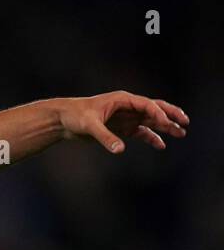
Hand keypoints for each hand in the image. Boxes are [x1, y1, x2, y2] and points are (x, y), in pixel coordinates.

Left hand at [59, 92, 188, 153]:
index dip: (158, 113)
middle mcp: (127, 107)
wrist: (64, 120)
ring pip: (150, 121)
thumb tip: (120, 150)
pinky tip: (161, 145)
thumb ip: (106, 138)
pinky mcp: (121, 128)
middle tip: (185, 122)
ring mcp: (126, 117)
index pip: (147, 105)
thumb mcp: (90, 126)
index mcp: (123, 99)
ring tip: (181, 133)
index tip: (166, 123)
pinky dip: (151, 137)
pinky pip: (140, 132)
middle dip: (170, 115)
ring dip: (165, 127)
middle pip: (154, 109)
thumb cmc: (76, 116)